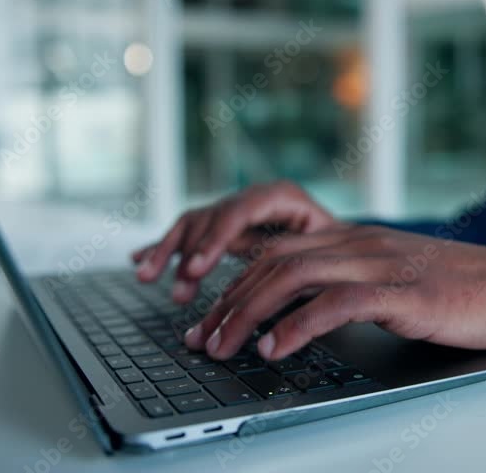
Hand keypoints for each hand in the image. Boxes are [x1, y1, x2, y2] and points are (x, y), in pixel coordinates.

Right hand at [132, 181, 337, 302]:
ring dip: (169, 252)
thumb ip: (303, 261)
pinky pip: (188, 234)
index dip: (215, 240)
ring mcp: (235, 211)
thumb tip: (276, 288)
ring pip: (193, 225)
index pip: (240, 211)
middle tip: (178, 285)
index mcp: (281, 197)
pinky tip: (140, 261)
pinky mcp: (224, 228)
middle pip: (210, 217)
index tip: (196, 270)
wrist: (345, 240)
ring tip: (148, 277)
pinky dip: (165, 248)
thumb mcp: (330, 250)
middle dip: (188, 252)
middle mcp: (252, 198)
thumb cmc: (342, 247)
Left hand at [183, 225, 485, 360]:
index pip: (276, 249)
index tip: (207, 316)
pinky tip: (275, 349)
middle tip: (203, 338)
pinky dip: (297, 325)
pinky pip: (335, 302)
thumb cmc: (455, 292)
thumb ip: (346, 287)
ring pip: (292, 275)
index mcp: (352, 240)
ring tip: (225, 347)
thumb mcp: (390, 282)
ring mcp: (378, 263)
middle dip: (228, 302)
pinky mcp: (400, 291)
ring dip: (248, 313)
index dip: (233, 281)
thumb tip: (299, 318)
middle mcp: (358, 243)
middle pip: (272, 261)